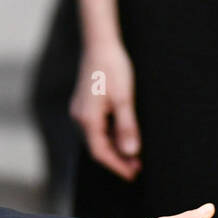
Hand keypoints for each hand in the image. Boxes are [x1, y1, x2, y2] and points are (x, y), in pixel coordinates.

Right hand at [70, 38, 139, 179]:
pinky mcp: (85, 103)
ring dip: (114, 147)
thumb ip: (127, 127)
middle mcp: (80, 116)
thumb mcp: (125, 98)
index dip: (117, 166)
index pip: (100, 152)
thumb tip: (131, 152)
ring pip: (97, 137)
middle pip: (97, 147)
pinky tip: (123, 134)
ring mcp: (80, 110)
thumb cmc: (113, 68)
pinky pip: (96, 126)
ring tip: (134, 153)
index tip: (132, 174)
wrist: (100, 43)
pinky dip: (109, 134)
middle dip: (117, 158)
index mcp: (88, 118)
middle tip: (137, 167)